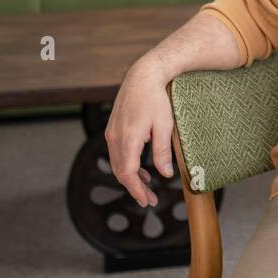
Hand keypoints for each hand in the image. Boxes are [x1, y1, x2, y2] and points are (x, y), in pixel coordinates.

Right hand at [105, 59, 174, 206]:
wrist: (143, 76)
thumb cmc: (156, 99)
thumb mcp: (164, 126)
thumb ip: (163, 152)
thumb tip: (165, 174)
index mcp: (128, 139)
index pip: (128, 173)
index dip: (137, 190)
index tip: (147, 201)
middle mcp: (115, 138)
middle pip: (120, 172)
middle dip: (135, 188)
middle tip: (150, 200)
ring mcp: (111, 133)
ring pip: (117, 164)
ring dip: (131, 178)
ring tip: (148, 189)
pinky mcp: (113, 129)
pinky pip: (117, 154)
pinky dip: (128, 166)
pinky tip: (141, 171)